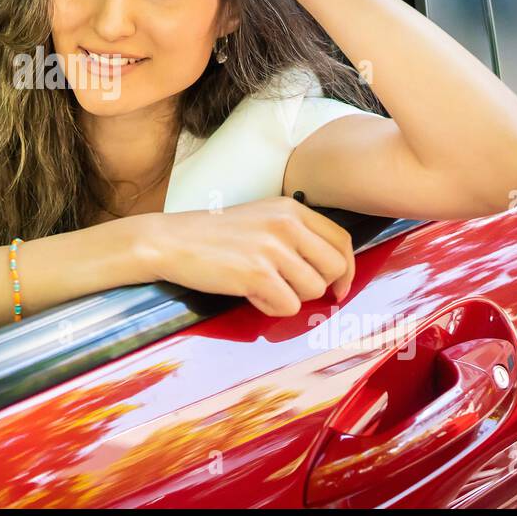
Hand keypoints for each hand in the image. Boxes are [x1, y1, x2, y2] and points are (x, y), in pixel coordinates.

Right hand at [144, 195, 355, 314]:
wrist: (171, 241)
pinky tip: (250, 294)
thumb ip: (294, 234)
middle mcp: (286, 225)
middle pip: (335, 268)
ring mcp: (272, 249)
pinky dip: (270, 307)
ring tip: (262, 287)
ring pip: (313, 290)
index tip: (338, 285)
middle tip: (294, 289)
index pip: (342, 241)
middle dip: (319, 286)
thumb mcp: (261, 218)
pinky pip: (287, 306)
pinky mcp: (256, 274)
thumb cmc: (213, 235)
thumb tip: (330, 269)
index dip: (346, 269)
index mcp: (290, 209)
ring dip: (290, 296)